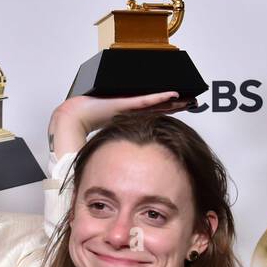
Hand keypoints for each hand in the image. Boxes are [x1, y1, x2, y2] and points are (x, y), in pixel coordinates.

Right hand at [47, 92, 189, 157]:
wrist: (75, 117)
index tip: (181, 113)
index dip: (167, 113)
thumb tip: (124, 171)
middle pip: (158, 106)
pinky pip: (147, 100)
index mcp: (129, 118)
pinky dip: (160, 97)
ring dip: (172, 100)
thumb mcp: (108, 141)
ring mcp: (129, 104)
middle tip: (191, 102)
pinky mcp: (126, 102)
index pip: (152, 115)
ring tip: (188, 97)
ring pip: (156, 102)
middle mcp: (131, 110)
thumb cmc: (87, 126)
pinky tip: (173, 94)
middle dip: (174, 105)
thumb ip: (118, 152)